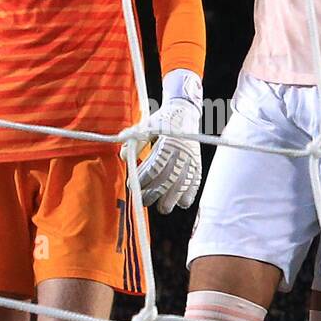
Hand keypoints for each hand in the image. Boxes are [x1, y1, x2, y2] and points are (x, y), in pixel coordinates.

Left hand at [135, 71, 202, 214]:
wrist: (184, 111)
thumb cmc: (162, 120)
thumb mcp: (146, 126)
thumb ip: (134, 141)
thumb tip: (123, 156)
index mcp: (169, 142)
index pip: (156, 165)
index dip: (143, 177)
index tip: (132, 185)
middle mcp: (182, 151)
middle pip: (169, 178)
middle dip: (156, 193)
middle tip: (145, 201)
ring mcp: (191, 158)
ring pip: (183, 183)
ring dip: (173, 198)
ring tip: (163, 208)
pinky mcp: (198, 162)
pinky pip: (196, 180)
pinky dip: (190, 193)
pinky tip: (182, 203)